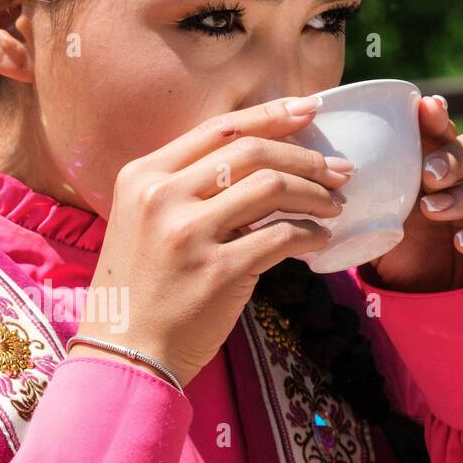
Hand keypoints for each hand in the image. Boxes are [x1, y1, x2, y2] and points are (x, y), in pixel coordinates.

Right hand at [70, 94, 354, 388]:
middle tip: (337, 170)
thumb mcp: (143, 222)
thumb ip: (184, 189)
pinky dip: (310, 234)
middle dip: (304, 156)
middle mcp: (162, 197)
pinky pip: (282, 237)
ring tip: (334, 206)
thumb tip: (259, 162)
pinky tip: (319, 240)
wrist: (125, 353)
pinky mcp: (218, 271)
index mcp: (142, 176)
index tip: (310, 109)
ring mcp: (189, 234)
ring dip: (314, 194)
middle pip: (251, 152)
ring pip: (272, 188)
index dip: (271, 114)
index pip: (218, 128)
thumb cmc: (140, 290)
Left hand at [365, 95, 462, 292]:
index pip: (447, 135)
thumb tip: (320, 184)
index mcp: (445, 171)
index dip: (438, 119)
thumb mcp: (384, 228)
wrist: (435, 299)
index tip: (425, 108)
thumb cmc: (409, 255)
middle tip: (426, 175)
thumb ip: (365, 204)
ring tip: (433, 210)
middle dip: (452, 159)